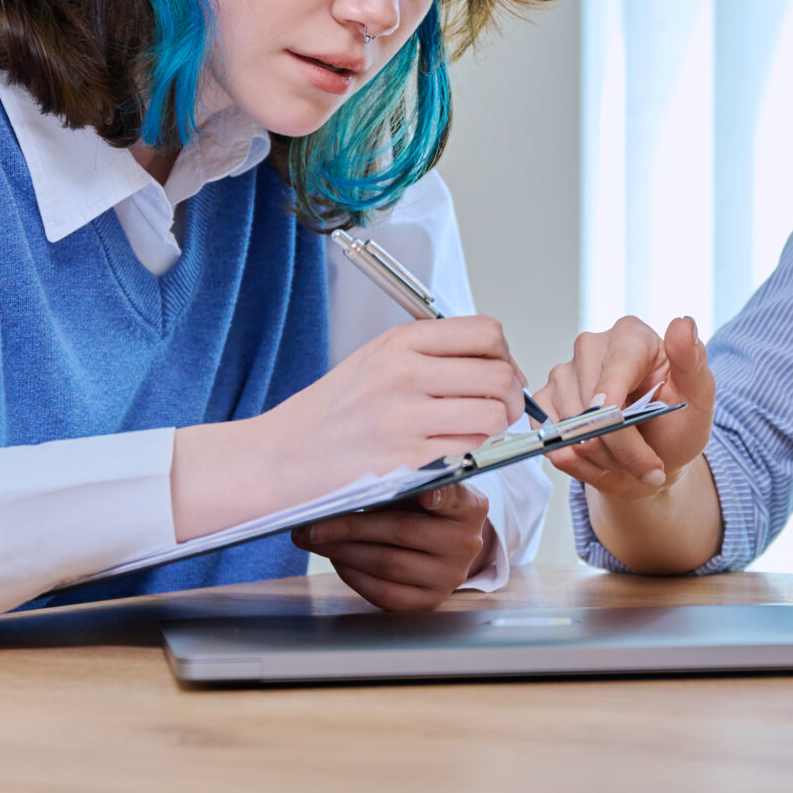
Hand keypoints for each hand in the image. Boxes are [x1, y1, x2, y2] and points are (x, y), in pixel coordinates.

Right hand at [171, 315, 522, 542]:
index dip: (505, 356)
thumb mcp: (376, 361)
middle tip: (499, 412)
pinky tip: (452, 454)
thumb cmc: (331, 414)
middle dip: (510, 398)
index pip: (486, 333)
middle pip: (498, 376)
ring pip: (492, 417)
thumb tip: (499, 367)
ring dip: (495, 430)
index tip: (502, 373)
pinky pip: (469, 452)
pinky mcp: (406, 460)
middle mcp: (404, 374)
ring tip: (474, 435)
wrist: (281, 457)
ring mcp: (405, 418)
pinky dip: (472, 455)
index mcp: (399, 342)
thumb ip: (432, 356)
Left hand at [293, 482, 493, 611]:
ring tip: (312, 539)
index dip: (439, 495)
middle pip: (401, 532)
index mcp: (469, 507)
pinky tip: (335, 559)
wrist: (442, 546)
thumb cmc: (422, 508)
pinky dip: (353, 575)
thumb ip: (401, 486)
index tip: (425, 494)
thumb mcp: (422, 489)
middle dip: (348, 527)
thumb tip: (347, 488)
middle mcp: (465, 543)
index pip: (454, 498)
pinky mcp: (430, 601)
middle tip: (310, 523)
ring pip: (387, 564)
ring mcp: (450, 577)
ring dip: (342, 551)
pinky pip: (385, 593)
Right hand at [537, 315, 715, 498]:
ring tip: (625, 455)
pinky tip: (601, 459)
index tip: (618, 423)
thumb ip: (692, 361)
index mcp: (630, 336)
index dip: (614, 405)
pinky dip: (578, 464)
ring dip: (603, 457)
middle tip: (645, 458)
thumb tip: (683, 324)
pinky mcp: (545, 402)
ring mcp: (563, 373)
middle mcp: (591, 346)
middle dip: (620, 445)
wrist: (656, 458)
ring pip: (571, 429)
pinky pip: (551, 442)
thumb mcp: (698, 397)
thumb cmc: (678, 425)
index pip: (614, 369)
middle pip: (591, 406)